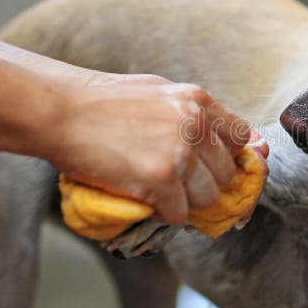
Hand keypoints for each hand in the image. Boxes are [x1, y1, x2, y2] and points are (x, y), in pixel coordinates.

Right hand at [49, 73, 265, 223]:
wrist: (59, 111)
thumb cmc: (103, 102)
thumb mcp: (159, 93)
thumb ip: (197, 115)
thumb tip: (248, 144)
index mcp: (198, 100)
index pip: (242, 137)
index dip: (230, 158)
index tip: (213, 168)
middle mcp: (196, 125)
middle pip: (227, 174)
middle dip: (205, 183)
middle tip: (176, 183)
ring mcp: (180, 154)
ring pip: (207, 198)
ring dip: (185, 201)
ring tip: (157, 190)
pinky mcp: (161, 180)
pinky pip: (180, 214)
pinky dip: (164, 214)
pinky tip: (144, 199)